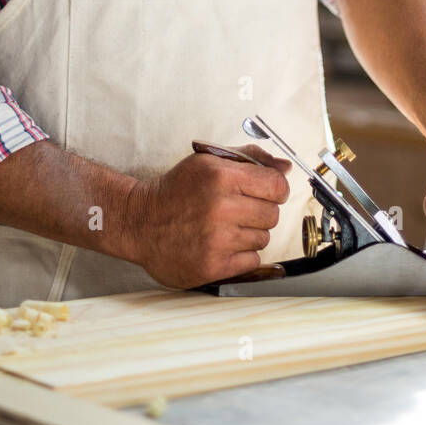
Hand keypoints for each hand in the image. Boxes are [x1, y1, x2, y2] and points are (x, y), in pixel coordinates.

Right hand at [123, 144, 290, 288]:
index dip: (274, 189)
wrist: (139, 222)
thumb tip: (286, 167)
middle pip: (272, 214)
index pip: (277, 185)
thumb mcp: (208, 162)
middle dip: (259, 211)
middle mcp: (221, 208)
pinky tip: (221, 244)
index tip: (264, 192)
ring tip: (223, 228)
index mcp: (221, 177)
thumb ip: (250, 158)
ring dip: (249, 234)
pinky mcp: (214, 266)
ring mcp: (218, 240)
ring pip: (264, 238)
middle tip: (236, 210)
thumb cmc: (176, 190)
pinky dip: (241, 254)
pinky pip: (252, 260)